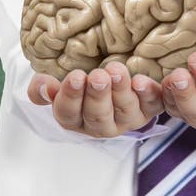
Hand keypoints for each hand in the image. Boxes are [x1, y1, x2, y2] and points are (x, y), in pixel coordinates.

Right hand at [27, 62, 163, 137]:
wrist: (113, 73)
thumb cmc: (84, 78)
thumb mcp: (61, 82)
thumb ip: (45, 87)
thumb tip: (42, 87)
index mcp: (76, 118)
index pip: (68, 115)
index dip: (71, 98)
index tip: (75, 77)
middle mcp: (102, 124)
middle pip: (98, 116)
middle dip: (98, 96)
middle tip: (98, 77)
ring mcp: (127, 118)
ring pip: (124, 111)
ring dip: (121, 91)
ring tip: (117, 71)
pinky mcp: (149, 109)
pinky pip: (153, 106)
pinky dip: (149, 95)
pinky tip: (142, 82)